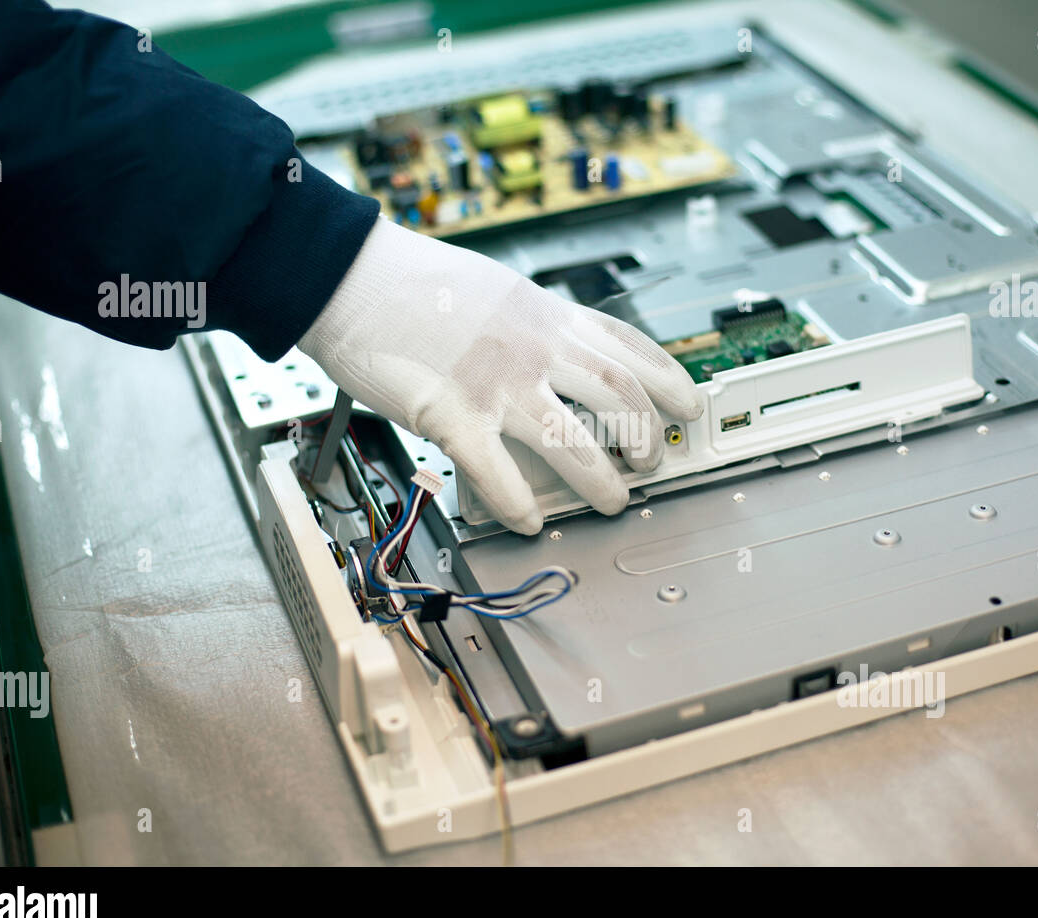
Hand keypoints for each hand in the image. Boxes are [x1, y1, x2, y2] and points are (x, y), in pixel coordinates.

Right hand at [298, 215, 703, 533]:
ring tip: (612, 503)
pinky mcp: (451, 414)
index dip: (670, 380)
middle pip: (617, 396)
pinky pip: (496, 470)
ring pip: (571, 440)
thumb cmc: (413, 281)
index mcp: (545, 314)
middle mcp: (532, 347)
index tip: (690, 404)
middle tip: (650, 462)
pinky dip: (518, 502)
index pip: (629, 347)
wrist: (347, 276)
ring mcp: (495, 382)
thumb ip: (536, 322)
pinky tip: (530, 521)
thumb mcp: (498, 288)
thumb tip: (564, 350)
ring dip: (599, 479)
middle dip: (644, 435)